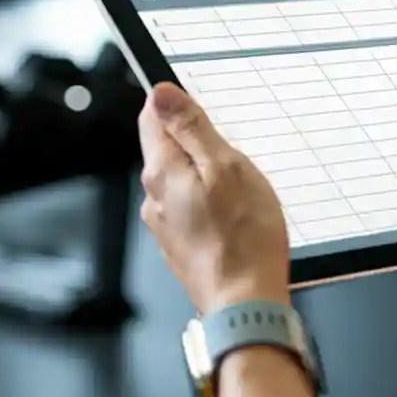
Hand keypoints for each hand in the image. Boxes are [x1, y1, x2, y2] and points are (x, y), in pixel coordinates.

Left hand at [138, 82, 291, 313]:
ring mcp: (164, 225)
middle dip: (198, 145)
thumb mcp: (227, 167)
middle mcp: (154, 198)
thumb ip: (192, 128)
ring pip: (180, 182)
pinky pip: (189, 209)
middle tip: (234, 158)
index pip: (151, 118)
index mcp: (162, 172)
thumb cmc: (244, 239)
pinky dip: (209, 205)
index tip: (199, 108)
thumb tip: (161, 93)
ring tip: (240, 193)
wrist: (245, 303)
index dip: (174, 105)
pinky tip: (234, 218)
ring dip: (206, 177)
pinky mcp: (179, 246)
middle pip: (167, 150)